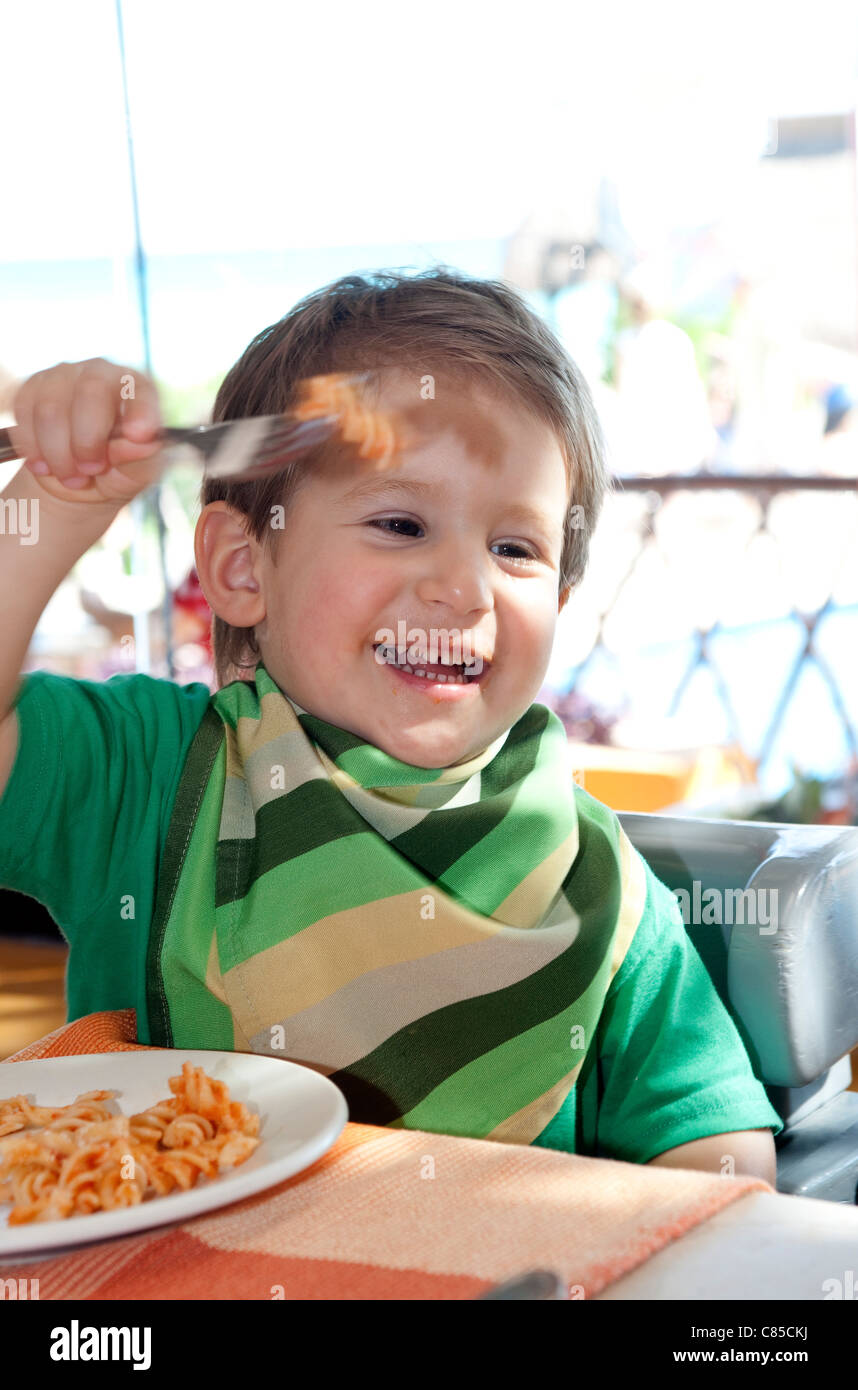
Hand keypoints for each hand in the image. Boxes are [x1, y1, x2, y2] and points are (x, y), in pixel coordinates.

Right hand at [8, 358, 166, 506]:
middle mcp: (100, 373)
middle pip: (90, 392)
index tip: (139, 436)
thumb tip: (140, 443)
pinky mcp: (32, 389)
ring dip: (58, 454)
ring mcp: (63, 376)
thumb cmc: (119, 469)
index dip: (140, 411)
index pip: (139, 390)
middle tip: (92, 469)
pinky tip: (46, 465)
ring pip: (51, 410)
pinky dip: (33, 448)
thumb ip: (143, 457)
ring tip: (71, 477)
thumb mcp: (138, 471)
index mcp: (136, 388)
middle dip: (88, 441)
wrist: (80, 478)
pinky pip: (25, 414)